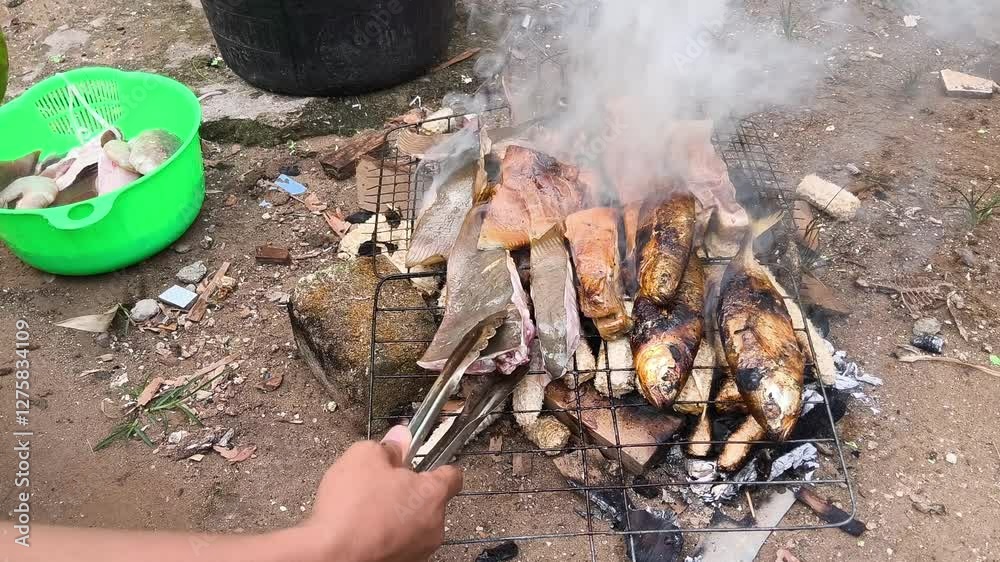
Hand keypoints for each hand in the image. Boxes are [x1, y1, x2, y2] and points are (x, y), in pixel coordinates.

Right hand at [302, 426, 462, 561]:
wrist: (332, 557)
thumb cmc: (351, 512)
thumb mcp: (364, 458)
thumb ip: (388, 447)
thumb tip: (398, 440)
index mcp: (432, 494)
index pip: (453, 476)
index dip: (438, 466)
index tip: (426, 463)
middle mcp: (433, 526)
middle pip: (429, 500)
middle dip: (409, 490)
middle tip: (382, 484)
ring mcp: (419, 550)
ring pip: (414, 523)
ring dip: (397, 514)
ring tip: (367, 509)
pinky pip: (400, 542)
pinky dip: (387, 534)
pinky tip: (364, 529)